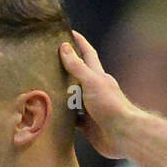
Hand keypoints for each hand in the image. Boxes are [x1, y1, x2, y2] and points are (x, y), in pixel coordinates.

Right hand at [58, 30, 138, 159]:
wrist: (124, 135)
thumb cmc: (111, 106)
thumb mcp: (92, 82)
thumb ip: (77, 66)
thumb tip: (64, 46)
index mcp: (98, 77)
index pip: (88, 54)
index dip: (79, 42)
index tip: (68, 31)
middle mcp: (95, 91)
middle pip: (77, 76)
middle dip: (64, 68)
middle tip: (46, 60)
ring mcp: (91, 108)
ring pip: (72, 98)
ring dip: (60, 93)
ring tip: (42, 86)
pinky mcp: (88, 125)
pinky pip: (71, 119)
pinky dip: (62, 115)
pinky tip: (51, 112)